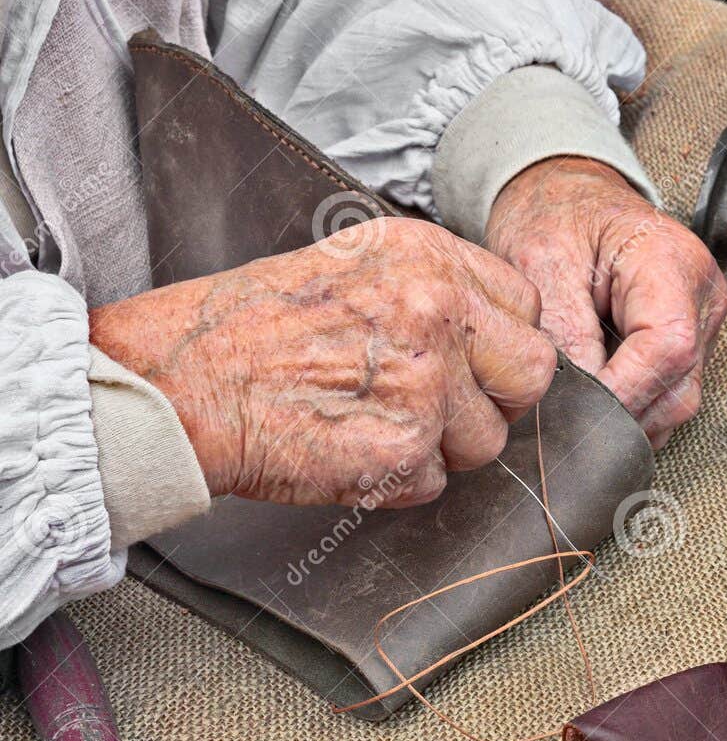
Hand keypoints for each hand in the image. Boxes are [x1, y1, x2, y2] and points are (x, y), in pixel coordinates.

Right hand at [90, 218, 555, 506]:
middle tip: (442, 405)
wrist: (180, 382)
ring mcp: (426, 384)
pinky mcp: (404, 451)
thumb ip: (430, 289)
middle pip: (532, 372)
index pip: (525, 306)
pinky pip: (436, 482)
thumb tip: (491, 330)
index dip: (499, 343)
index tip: (470, 360)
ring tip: (372, 423)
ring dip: (442, 446)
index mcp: (428, 259)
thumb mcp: (352, 266)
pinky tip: (350, 449)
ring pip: (488, 439)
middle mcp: (437, 312)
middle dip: (496, 398)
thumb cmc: (250, 328)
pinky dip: (398, 481)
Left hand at [484, 158, 726, 449]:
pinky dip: (632, 408)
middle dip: (623, 414)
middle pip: (680, 387)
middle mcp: (700, 296)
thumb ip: (563, 333)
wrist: (568, 198)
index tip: (577, 412)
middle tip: (565, 423)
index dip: (624, 392)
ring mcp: (701, 323)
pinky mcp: (688, 342)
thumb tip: (577, 402)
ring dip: (627, 417)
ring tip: (577, 411)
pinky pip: (668, 394)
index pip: (668, 347)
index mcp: (671, 263)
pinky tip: (597, 402)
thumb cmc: (557, 215)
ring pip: (677, 401)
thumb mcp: (542, 262)